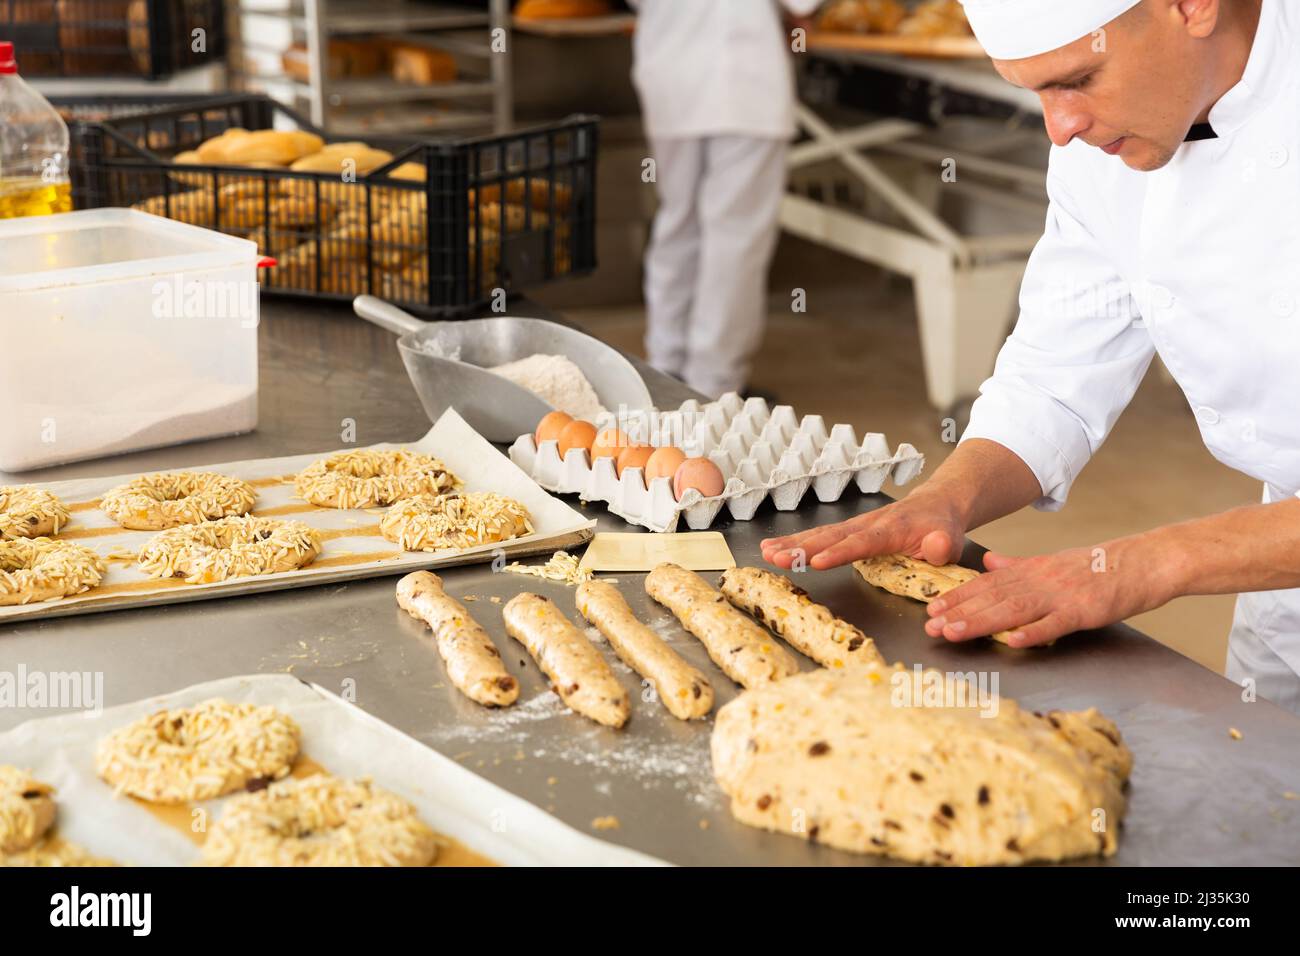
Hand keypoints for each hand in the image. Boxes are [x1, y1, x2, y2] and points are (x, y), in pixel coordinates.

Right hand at [761, 490, 967, 569]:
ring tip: (766, 552)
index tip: (816, 562)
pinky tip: (775, 548)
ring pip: (820, 534)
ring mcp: (856, 526)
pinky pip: (821, 536)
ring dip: (792, 543)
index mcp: (891, 529)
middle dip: (801, 547)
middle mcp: (868, 524)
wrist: (938, 504)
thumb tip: (935, 547)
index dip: (839, 553)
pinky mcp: (849, 531)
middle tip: (774, 556)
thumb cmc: (942, 525)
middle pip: (830, 536)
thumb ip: (942, 545)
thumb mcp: (952, 537)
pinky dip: (797, 542)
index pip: (862, 542)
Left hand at [924, 537, 1177, 646]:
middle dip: (960, 612)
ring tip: (955, 632)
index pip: (987, 584)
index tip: (933, 607)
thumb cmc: (1099, 566)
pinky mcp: (1084, 610)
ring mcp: (1061, 595)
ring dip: (982, 621)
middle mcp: (1040, 581)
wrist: (1144, 561)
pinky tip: (1014, 641)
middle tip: (931, 624)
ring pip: (1014, 609)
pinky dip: (1034, 632)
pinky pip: (1055, 623)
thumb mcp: (1052, 561)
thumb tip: (988, 563)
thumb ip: (1018, 564)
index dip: (959, 596)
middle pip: (993, 597)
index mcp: (1032, 570)